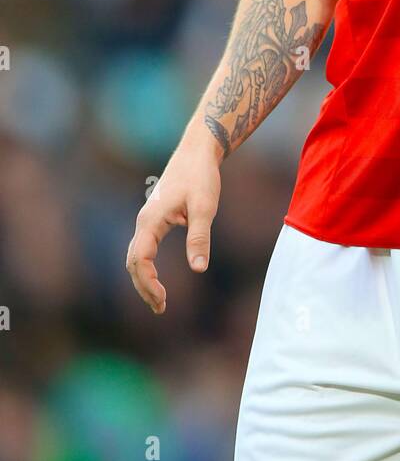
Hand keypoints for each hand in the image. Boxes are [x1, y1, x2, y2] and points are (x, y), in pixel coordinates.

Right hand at [126, 129, 222, 313]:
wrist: (197, 152)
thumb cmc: (201, 176)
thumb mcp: (205, 207)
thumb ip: (200, 237)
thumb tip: (199, 268)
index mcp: (151, 220)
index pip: (140, 260)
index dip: (148, 283)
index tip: (163, 299)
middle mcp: (144, 221)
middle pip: (133, 262)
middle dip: (143, 287)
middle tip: (161, 308)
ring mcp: (147, 220)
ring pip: (135, 256)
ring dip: (143, 279)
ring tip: (159, 300)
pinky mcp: (155, 218)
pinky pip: (142, 248)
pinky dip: (145, 267)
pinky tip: (156, 278)